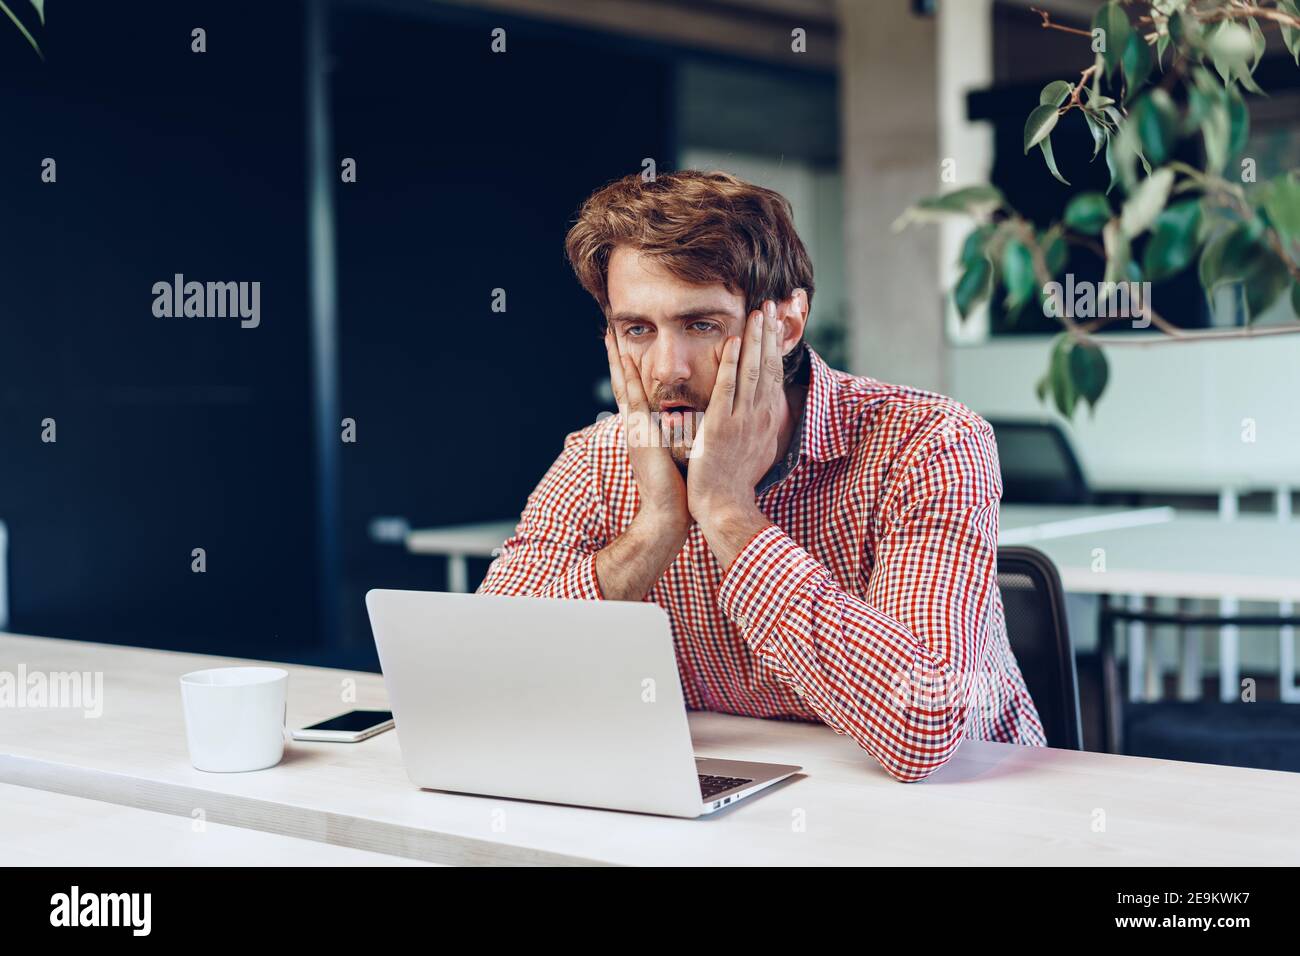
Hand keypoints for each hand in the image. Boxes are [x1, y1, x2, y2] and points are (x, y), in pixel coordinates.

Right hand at [604, 328, 689, 535]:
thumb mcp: (675, 457)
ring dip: (616, 360)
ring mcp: (635, 429)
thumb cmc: (677, 490)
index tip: (625, 349)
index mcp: (644, 431)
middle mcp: (636, 426)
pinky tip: (624, 358)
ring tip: (610, 335)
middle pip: (624, 385)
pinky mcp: (640, 433)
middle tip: (610, 332)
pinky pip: (634, 398)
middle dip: (616, 359)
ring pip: (624, 386)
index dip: (628, 371)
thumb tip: (685, 426)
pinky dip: (628, 378)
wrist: (668, 513)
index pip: (635, 394)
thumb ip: (676, 439)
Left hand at [687, 300, 783, 528]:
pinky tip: (735, 342)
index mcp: (767, 418)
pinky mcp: (722, 426)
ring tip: (758, 312)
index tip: (776, 322)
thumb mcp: (757, 449)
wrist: (725, 505)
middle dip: (770, 333)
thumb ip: (760, 425)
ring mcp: (743, 420)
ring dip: (756, 339)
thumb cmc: (735, 481)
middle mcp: (760, 415)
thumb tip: (766, 412)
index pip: (775, 373)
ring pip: (754, 371)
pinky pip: (728, 389)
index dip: (776, 346)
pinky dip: (733, 364)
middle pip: (769, 365)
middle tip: (771, 304)